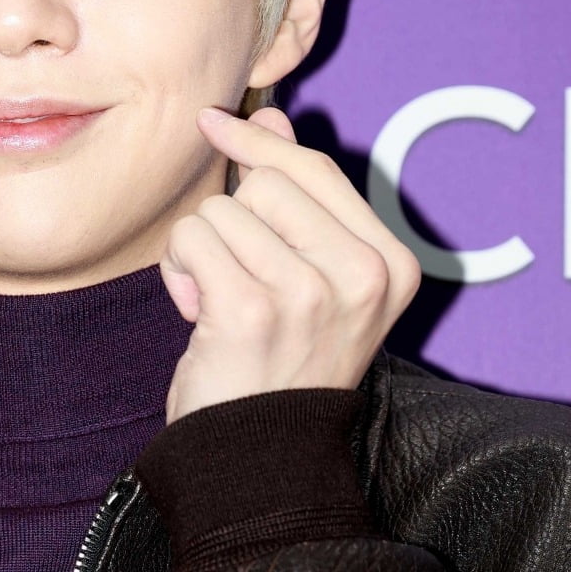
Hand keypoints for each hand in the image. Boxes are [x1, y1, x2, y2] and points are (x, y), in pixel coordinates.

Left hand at [160, 106, 421, 424]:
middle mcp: (362, 276)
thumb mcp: (310, 276)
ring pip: (221, 209)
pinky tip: (198, 312)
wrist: (259, 455)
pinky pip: (192, 238)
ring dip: (202, 249)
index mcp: (390, 263)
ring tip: (221, 301)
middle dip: (232, 219)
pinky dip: (180, 269)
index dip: (260, 142)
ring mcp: (310, 292)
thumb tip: (271, 116)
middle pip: (265, 183)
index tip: (217, 123)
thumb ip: (298, 196)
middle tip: (238, 277)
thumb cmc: (279, 362)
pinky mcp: (252, 309)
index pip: (316, 170)